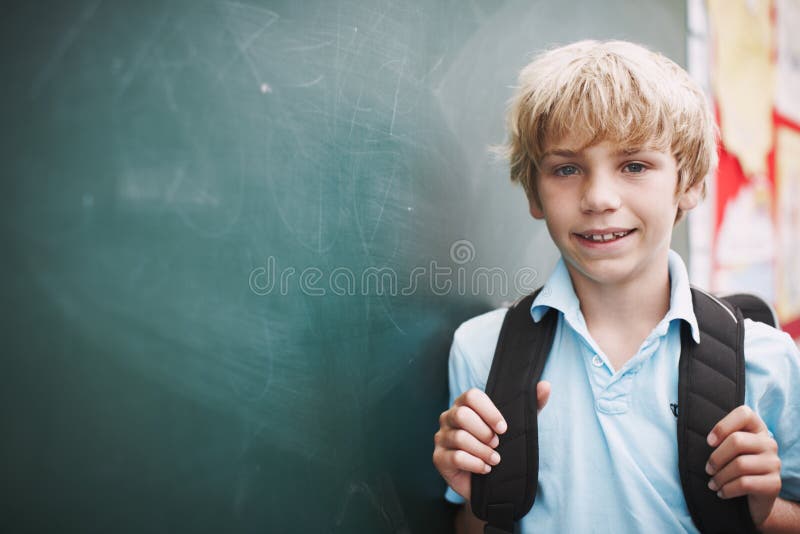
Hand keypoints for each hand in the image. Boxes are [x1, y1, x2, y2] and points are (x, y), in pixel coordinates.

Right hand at [433, 381, 550, 500]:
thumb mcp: (519, 426)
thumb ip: (532, 405)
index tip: (504, 428)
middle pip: (462, 415)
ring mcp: (441, 437)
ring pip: (460, 437)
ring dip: (483, 451)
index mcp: (464, 405)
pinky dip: (475, 464)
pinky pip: (455, 457)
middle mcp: (448, 417)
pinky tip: (486, 469)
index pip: (472, 396)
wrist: (489, 483)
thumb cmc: (500, 448)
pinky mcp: (439, 458)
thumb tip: (545, 385)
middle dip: (484, 432)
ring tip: (496, 459)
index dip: (489, 411)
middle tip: (497, 444)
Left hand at [705, 405, 781, 526]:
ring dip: (720, 477)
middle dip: (716, 457)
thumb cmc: (735, 467)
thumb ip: (722, 438)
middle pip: (737, 441)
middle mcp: (769, 443)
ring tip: (712, 483)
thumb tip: (702, 437)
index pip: (744, 413)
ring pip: (740, 465)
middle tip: (708, 469)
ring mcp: (774, 463)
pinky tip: (721, 492)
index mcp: (757, 428)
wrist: (756, 497)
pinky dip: (727, 489)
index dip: (723, 426)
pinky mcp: (775, 483)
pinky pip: (745, 483)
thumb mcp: (729, 449)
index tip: (709, 442)